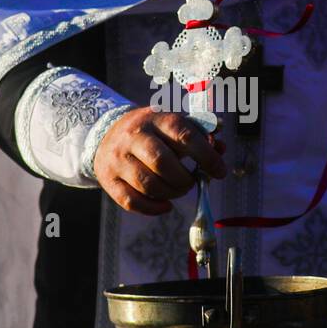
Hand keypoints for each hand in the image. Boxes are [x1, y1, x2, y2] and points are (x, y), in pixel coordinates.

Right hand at [92, 107, 226, 214]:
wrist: (105, 133)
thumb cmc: (151, 132)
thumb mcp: (171, 125)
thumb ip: (199, 135)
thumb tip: (220, 148)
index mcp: (155, 119)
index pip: (184, 135)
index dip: (206, 156)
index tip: (219, 171)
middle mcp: (134, 136)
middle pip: (163, 162)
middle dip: (185, 179)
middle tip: (192, 182)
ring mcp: (118, 159)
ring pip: (149, 185)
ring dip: (171, 193)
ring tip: (178, 190)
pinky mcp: (109, 179)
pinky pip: (132, 202)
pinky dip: (154, 208)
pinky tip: (165, 204)